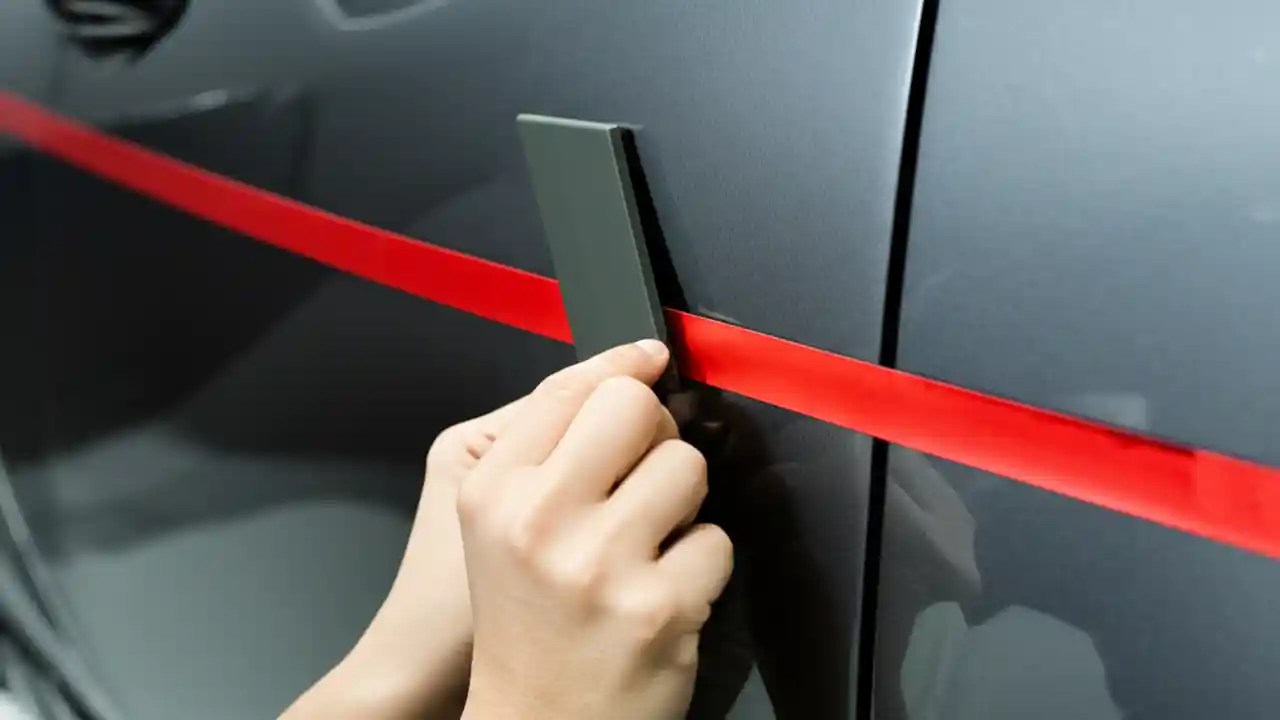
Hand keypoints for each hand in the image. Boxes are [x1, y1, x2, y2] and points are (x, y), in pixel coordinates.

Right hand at [458, 340, 733, 719]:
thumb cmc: (528, 620)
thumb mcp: (503, 524)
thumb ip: (553, 449)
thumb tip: (635, 368)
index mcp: (492, 490)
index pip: (572, 388)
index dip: (623, 372)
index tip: (648, 364)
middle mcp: (536, 520)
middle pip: (634, 408)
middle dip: (655, 437)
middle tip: (643, 479)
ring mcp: (598, 564)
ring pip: (686, 467)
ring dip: (683, 505)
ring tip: (649, 546)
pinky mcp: (656, 607)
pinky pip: (716, 540)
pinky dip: (702, 568)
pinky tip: (664, 594)